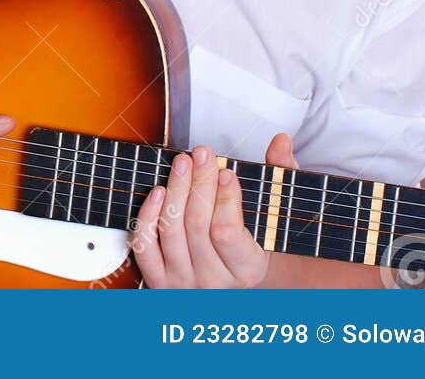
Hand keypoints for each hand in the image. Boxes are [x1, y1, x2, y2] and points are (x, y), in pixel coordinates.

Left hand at [132, 132, 298, 287]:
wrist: (231, 280)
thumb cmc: (252, 242)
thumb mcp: (272, 215)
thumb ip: (279, 176)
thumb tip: (280, 140)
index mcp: (247, 271)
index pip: (226, 232)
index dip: (224, 199)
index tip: (225, 171)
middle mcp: (214, 283)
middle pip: (196, 225)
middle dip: (198, 182)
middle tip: (202, 154)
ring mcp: (183, 284)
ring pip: (170, 230)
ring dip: (174, 189)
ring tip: (182, 163)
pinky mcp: (158, 281)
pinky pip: (144, 245)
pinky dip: (148, 215)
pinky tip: (158, 191)